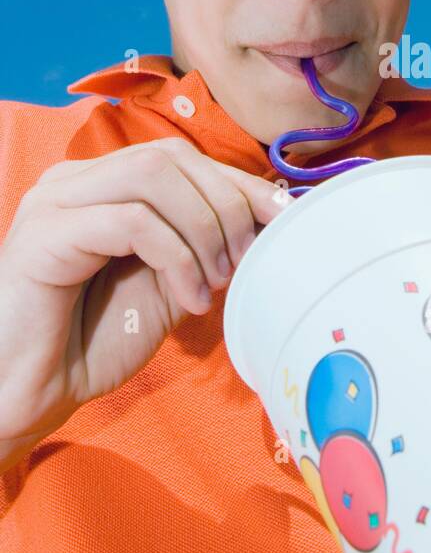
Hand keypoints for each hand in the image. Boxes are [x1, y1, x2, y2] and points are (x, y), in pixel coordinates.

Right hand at [0, 137, 286, 452]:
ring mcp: (55, 200)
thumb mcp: (166, 286)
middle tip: (242, 261)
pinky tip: (189, 297)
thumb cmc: (87, 345)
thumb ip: (203, 248)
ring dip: (203, 226)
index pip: (181, 158)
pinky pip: (130, 220)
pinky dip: (176, 255)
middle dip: (226, 204)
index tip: (282, 217)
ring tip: (214, 279)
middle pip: (172, 156)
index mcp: (100, 184)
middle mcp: (75, 180)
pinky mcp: (45, 232)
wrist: (23, 396)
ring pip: (154, 176)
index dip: (239, 183)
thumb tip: (265, 220)